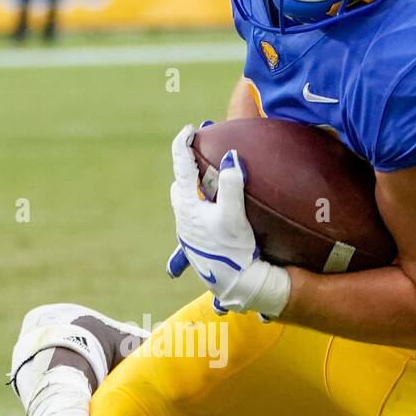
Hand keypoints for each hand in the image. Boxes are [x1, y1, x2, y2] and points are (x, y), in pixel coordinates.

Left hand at [167, 124, 290, 317]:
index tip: (190, 129)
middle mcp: (183, 218)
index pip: (181, 166)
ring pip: (185, 203)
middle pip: (180, 184)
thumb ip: (232, 185)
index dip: (183, 144)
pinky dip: (203, 208)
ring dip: (194, 190)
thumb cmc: (233, 251)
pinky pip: (195, 218)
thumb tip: (231, 157)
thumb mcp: (235, 216)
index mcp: (187, 206)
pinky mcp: (197, 244)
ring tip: (210, 183)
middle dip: (188, 168)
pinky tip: (216, 213)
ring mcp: (188, 233)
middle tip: (203, 155)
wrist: (235, 286)